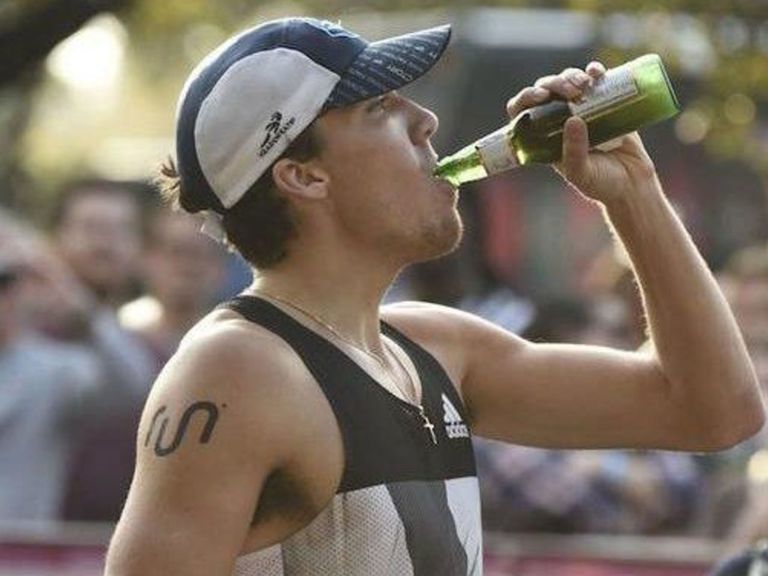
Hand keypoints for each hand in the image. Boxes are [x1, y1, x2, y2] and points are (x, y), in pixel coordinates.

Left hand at [505, 61, 657, 204]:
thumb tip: (572, 120)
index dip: (525, 99)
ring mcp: (581, 109)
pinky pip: (594, 80)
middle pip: (546, 91)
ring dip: (572, 76)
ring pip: (568, 82)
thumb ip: (574, 153)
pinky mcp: (604, 103)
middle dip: (554, 84)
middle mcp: (558, 121)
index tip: (539, 96)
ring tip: (584, 85)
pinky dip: (593, 71)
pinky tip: (596, 72)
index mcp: (544, 138)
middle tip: (571, 92)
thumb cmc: (601, 184)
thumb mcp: (582, 174)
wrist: (633, 183)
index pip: (523, 112)